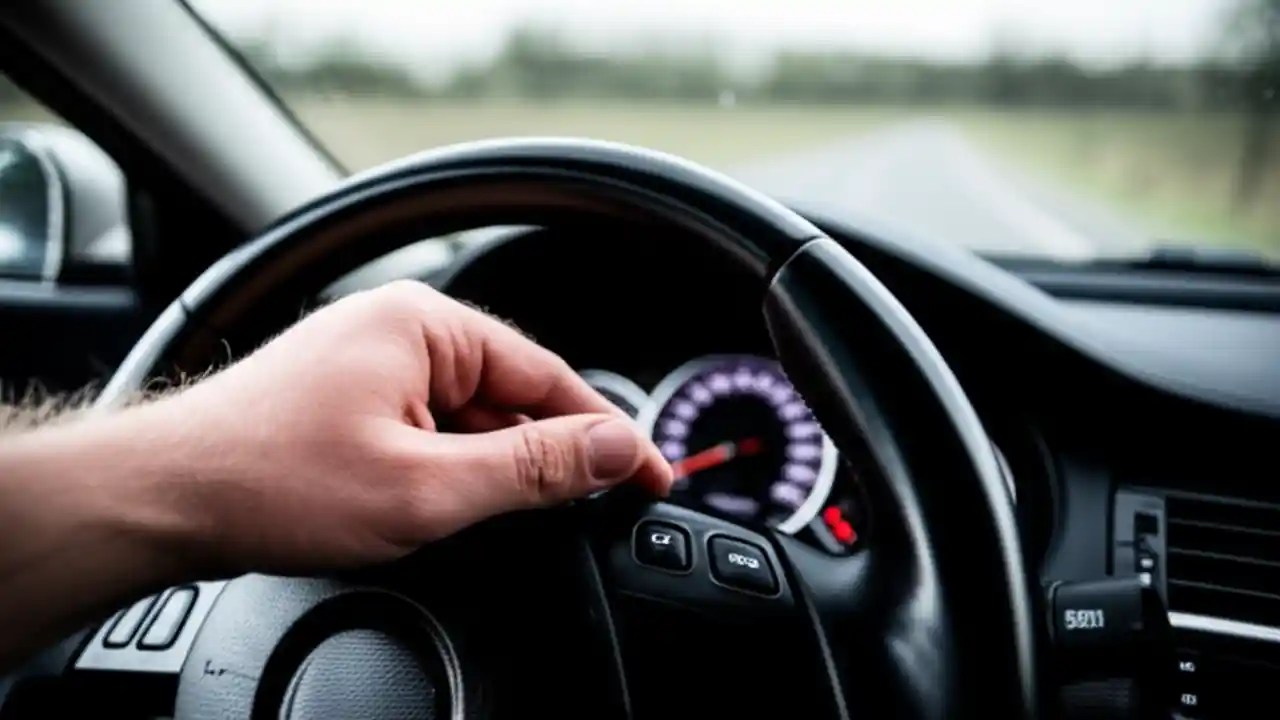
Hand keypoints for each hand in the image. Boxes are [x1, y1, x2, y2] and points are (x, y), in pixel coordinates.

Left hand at [137, 280, 671, 574]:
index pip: (550, 376)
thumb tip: (614, 449)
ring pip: (472, 415)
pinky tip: (459, 503)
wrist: (160, 500)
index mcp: (426, 324)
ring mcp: (372, 363)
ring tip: (512, 515)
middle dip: (554, 452)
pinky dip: (457, 464)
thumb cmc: (269, 480)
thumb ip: (532, 466)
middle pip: (513, 393)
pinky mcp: (352, 398)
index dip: (609, 433)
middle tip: (598, 507)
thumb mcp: (426, 485)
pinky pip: (432, 425)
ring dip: (500, 464)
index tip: (652, 474)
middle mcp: (401, 330)